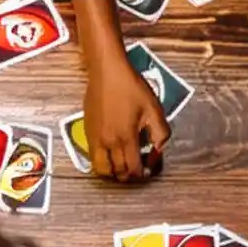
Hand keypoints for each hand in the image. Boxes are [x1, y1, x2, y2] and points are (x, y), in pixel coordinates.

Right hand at [84, 55, 170, 180]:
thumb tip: (158, 151)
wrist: (107, 71)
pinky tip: (112, 152)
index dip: (143, 174)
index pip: (133, 169)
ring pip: (101, 169)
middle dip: (130, 175)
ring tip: (123, 164)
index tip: (149, 169)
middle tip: (138, 168)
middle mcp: (108, 142)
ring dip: (113, 172)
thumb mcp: (154, 108)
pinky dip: (102, 161)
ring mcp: (94, 137)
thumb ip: (160, 133)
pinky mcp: (87, 131)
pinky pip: (92, 156)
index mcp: (126, 137)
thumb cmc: (131, 87)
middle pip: (118, 172)